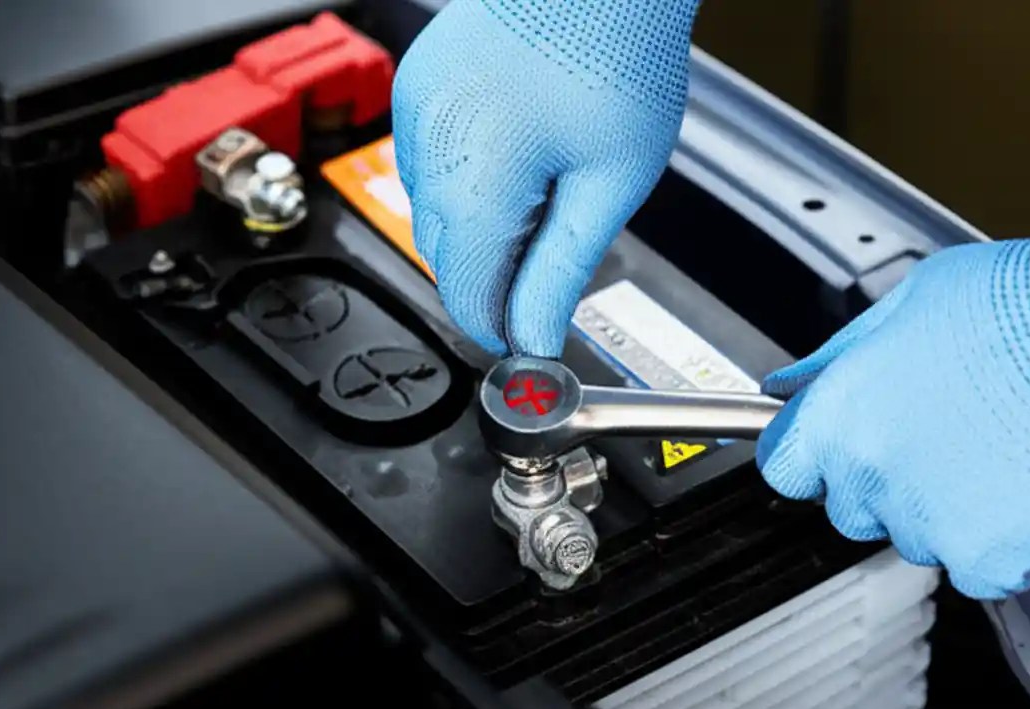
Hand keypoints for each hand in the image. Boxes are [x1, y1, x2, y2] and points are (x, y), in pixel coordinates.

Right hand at [391, 0, 699, 355]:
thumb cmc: (616, 49)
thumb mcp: (609, 182)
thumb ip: (562, 269)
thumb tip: (534, 333)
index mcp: (472, 180)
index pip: (465, 293)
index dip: (500, 327)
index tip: (530, 338)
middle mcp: (425, 146)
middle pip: (444, 254)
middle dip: (491, 276)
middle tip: (547, 277)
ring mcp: (414, 109)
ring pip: (431, 208)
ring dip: (475, 227)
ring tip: (543, 200)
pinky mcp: (417, 84)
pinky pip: (426, 159)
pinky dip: (462, 179)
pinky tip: (514, 160)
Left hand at [756, 229, 1029, 598]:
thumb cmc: (1027, 303)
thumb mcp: (908, 301)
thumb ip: (839, 356)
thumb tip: (792, 383)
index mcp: (839, 412)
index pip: (783, 467)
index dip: (810, 455)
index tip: (831, 448)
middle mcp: (872, 473)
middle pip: (848, 507)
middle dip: (881, 479)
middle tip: (936, 434)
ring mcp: (928, 523)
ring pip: (914, 537)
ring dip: (942, 508)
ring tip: (992, 447)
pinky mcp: (990, 558)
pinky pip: (976, 569)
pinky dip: (998, 542)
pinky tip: (1021, 486)